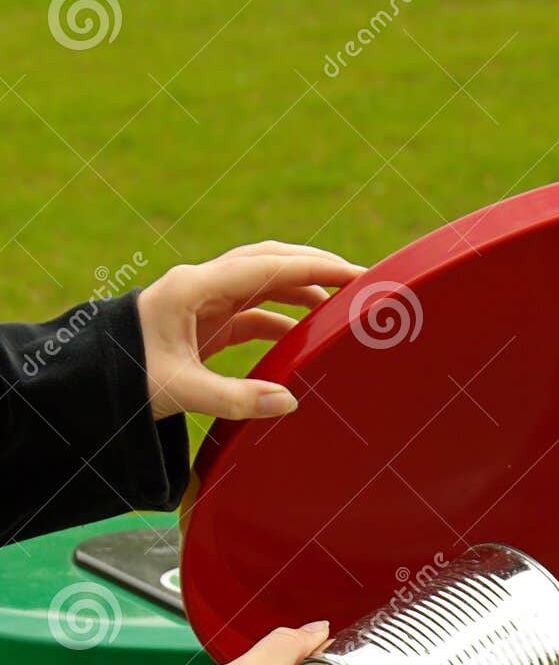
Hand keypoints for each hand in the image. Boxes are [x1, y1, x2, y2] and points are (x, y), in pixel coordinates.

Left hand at [137, 241, 363, 420]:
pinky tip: (305, 337)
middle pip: (270, 262)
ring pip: (264, 285)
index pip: (267, 268)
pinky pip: (254, 313)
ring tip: (339, 310)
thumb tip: (289, 402)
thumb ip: (235, 398)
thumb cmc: (129, 379)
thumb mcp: (181, 391)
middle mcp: (202, 284)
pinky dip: (282, 320)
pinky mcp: (206, 322)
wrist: (93, 383)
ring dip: (301, 292)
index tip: (354, 273)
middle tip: (358, 281)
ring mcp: (205, 301)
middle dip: (315, 268)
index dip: (314, 268)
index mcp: (194, 287)